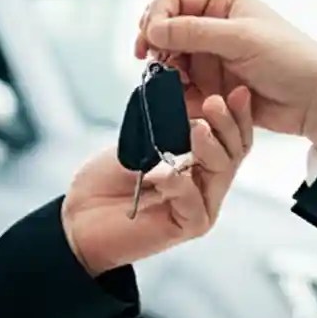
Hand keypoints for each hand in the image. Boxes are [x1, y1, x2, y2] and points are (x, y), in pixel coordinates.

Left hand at [62, 88, 252, 276]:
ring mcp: (199, 206)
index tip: (237, 91)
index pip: (228, 137)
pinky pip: (195, 204)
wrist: (79, 216)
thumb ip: (167, 125)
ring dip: (210, 148)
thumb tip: (189, 99)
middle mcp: (205, 185)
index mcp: (199, 162)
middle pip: (234, 153)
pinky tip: (168, 174)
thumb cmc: (108, 181)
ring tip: (196, 129)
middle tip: (214, 104)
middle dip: (228, 125)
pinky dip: (183, 186)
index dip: (235, 115)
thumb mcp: (140, 141)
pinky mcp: (187, 226)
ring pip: (222, 174)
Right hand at [135, 0, 316, 148]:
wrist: (316, 101)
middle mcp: (214, 28)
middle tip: (154, 63)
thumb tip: (152, 29)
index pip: (173, 0)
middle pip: (166, 32)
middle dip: (157, 47)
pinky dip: (179, 96)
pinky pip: (184, 89)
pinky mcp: (213, 88)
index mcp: (222, 4)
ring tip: (175, 84)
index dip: (156, 16)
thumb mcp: (240, 38)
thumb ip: (193, 32)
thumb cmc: (288, 59)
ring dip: (167, 73)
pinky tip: (188, 101)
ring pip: (171, 62)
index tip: (149, 39)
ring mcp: (213, 59)